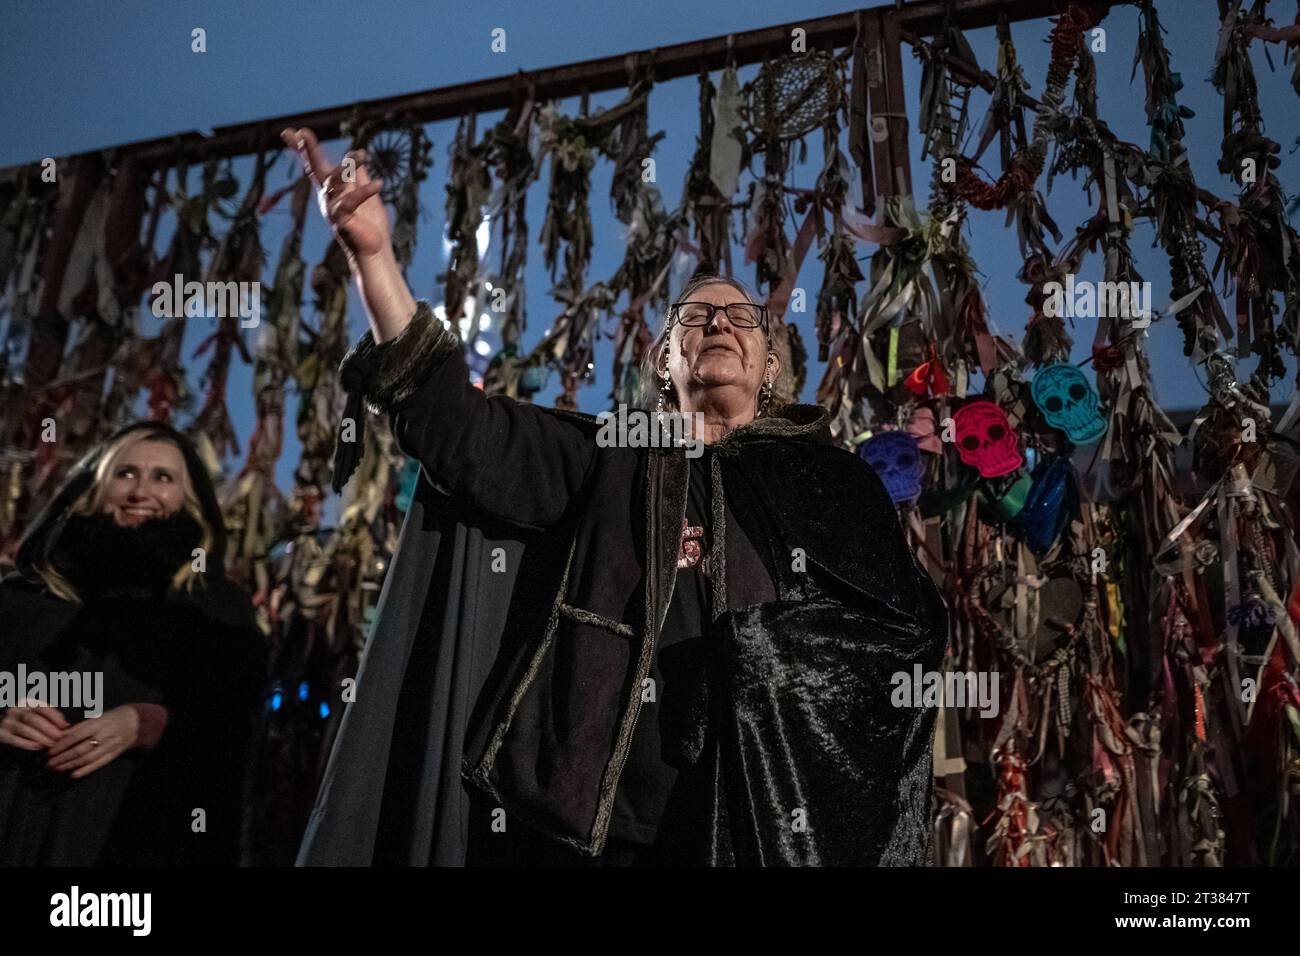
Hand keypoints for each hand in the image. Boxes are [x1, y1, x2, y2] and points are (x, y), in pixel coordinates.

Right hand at [0, 698, 68, 750]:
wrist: (3, 729)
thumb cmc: (25, 723)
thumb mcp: (36, 716)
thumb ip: (49, 719)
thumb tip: (65, 726)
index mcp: (26, 704)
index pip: (42, 708)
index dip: (55, 717)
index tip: (65, 725)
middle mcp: (15, 711)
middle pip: (33, 719)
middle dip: (48, 729)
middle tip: (59, 737)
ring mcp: (7, 722)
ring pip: (24, 729)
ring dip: (39, 737)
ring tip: (50, 743)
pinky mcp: (1, 734)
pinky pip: (13, 739)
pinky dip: (26, 743)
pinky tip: (37, 747)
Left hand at [45, 705, 139, 778]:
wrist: (134, 721)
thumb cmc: (110, 718)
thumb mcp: (95, 718)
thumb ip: (78, 728)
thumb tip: (58, 736)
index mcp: (97, 723)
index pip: (76, 736)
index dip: (61, 745)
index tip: (49, 752)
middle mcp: (104, 735)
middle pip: (80, 749)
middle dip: (63, 758)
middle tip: (49, 764)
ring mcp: (111, 745)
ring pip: (88, 758)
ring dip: (71, 765)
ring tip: (58, 768)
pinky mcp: (115, 754)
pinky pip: (99, 763)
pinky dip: (86, 770)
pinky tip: (74, 775)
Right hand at [280, 126, 389, 264]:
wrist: (375, 250)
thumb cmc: (370, 224)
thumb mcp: (366, 193)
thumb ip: (360, 176)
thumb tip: (357, 156)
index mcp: (332, 189)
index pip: (315, 165)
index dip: (302, 149)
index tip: (290, 132)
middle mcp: (327, 197)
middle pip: (315, 169)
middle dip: (308, 150)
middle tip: (302, 133)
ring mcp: (332, 208)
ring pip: (336, 180)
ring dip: (349, 165)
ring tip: (363, 153)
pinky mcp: (341, 219)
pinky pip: (351, 201)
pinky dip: (365, 191)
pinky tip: (379, 183)